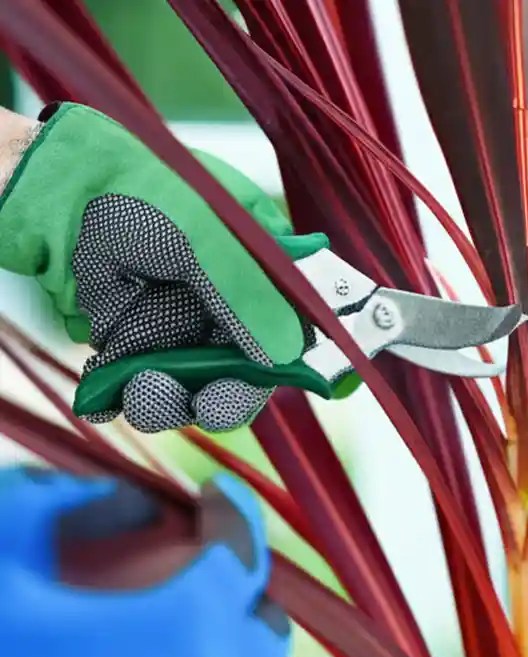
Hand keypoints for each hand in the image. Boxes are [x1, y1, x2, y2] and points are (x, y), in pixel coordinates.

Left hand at [0, 102, 314, 432]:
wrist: (45, 194)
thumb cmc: (132, 192)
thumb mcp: (206, 237)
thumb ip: (251, 297)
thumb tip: (292, 354)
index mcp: (259, 260)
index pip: (293, 322)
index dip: (292, 358)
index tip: (275, 381)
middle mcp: (225, 296)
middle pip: (248, 368)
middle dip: (227, 393)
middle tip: (209, 403)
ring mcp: (179, 321)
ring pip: (196, 385)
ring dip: (175, 400)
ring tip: (145, 392)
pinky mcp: (132, 342)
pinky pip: (146, 386)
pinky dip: (134, 399)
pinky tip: (117, 396)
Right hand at [0, 468, 288, 656]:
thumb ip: (61, 502)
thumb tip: (128, 502)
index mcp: (176, 630)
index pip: (238, 557)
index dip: (234, 514)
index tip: (214, 493)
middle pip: (261, 639)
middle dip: (245, 593)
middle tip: (205, 560)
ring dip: (214, 649)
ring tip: (165, 615)